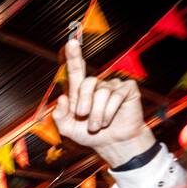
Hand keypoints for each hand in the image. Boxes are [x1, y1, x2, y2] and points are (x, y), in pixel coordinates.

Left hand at [53, 37, 154, 166]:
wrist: (112, 144)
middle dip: (83, 103)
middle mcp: (96, 85)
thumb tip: (61, 98)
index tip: (71, 42)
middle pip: (87, 83)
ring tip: (97, 126)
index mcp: (80, 92)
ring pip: (101, 93)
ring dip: (97, 114)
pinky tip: (109, 120)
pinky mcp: (127, 89)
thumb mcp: (68, 129)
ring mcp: (112, 85)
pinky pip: (116, 96)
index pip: (76, 71)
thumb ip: (59, 116)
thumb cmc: (90, 135)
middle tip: (84, 118)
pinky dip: (109, 112)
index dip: (73, 56)